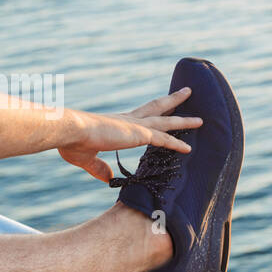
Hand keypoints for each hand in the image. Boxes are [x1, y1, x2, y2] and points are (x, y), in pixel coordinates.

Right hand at [58, 86, 202, 182]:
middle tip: (187, 92)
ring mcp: (135, 126)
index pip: (140, 115)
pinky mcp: (138, 134)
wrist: (71, 131)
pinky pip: (163, 140)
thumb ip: (98, 168)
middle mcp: (129, 121)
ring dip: (184, 120)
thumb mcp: (86, 158)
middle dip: (172, 101)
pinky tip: (188, 148)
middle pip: (157, 108)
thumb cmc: (72, 142)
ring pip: (166, 121)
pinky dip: (176, 144)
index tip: (161, 106)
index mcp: (117, 123)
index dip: (151, 112)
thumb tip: (107, 178)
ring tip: (200, 119)